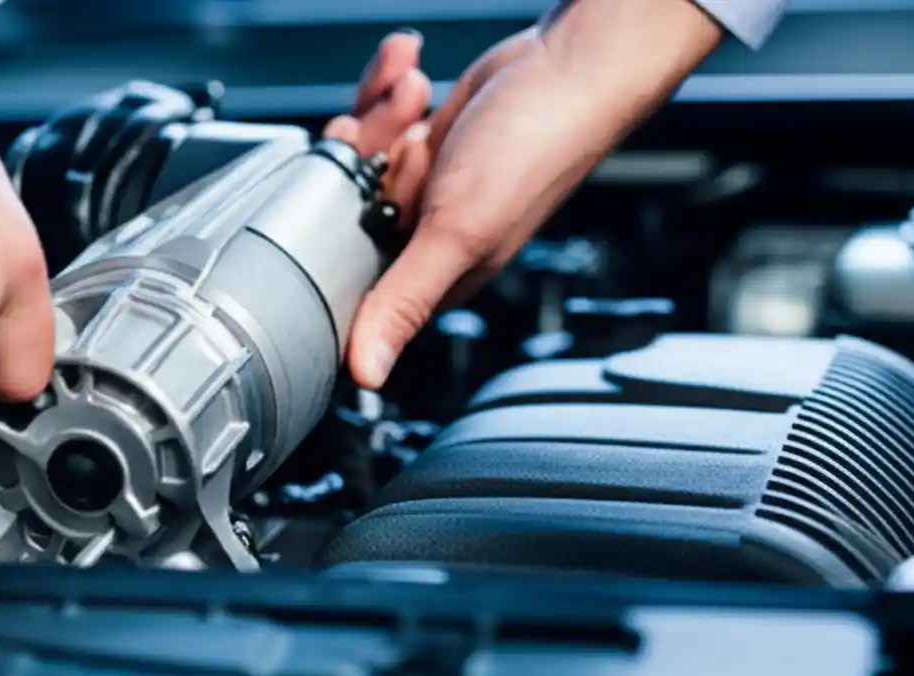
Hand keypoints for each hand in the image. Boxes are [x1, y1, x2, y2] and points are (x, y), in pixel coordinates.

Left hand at [327, 0, 722, 388]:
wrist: (569, 64)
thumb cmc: (536, 148)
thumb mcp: (457, 232)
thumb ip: (405, 300)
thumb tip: (365, 374)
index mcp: (434, 273)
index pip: (354, 272)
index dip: (344, 225)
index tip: (363, 188)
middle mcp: (427, 233)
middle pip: (349, 203)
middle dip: (373, 157)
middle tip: (414, 140)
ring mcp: (427, 183)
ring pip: (361, 156)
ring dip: (386, 116)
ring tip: (420, 97)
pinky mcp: (430, 140)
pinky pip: (382, 121)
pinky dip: (390, 91)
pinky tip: (413, 75)